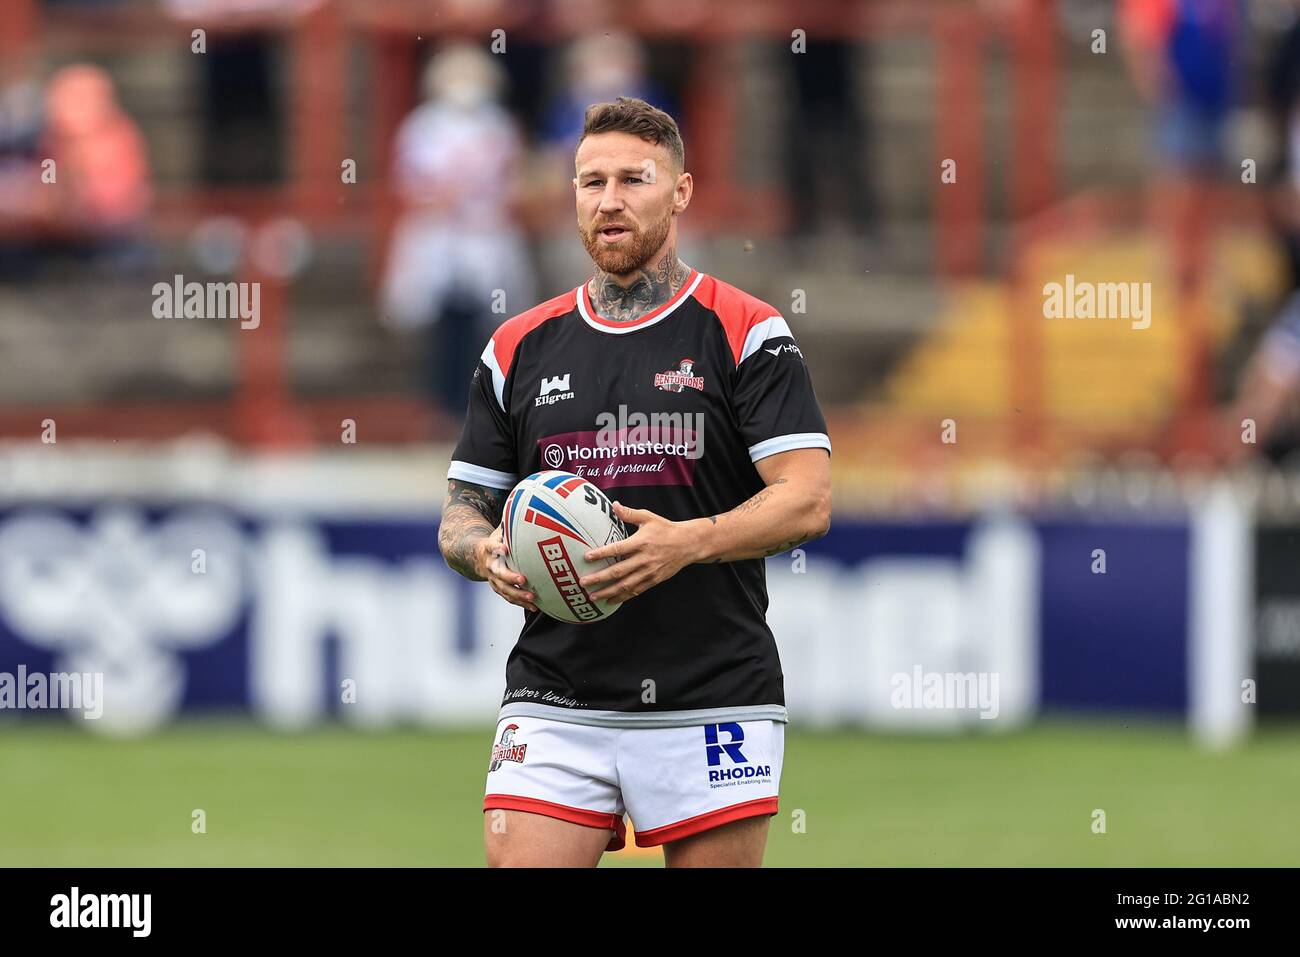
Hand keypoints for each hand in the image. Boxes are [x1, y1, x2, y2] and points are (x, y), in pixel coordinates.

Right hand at [475, 525, 538, 612]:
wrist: (476, 557)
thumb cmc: (495, 541)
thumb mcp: (498, 531)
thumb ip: (509, 525)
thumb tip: (527, 511)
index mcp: (489, 549)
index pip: (491, 547)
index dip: (497, 548)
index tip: (504, 548)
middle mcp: (490, 565)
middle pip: (499, 573)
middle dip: (511, 577)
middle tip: (523, 579)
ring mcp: (493, 579)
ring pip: (504, 589)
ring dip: (518, 594)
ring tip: (533, 598)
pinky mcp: (498, 588)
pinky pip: (509, 597)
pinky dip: (521, 602)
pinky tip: (534, 606)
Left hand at [579, 502, 700, 602]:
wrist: (688, 544)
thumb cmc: (666, 529)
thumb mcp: (648, 517)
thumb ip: (629, 513)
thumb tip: (613, 505)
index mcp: (641, 542)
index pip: (618, 549)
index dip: (602, 553)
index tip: (587, 557)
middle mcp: (644, 559)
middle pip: (618, 571)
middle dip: (599, 578)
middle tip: (583, 582)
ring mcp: (649, 572)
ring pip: (625, 585)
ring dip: (608, 592)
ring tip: (593, 596)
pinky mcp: (654, 580)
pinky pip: (636, 591)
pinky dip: (622, 597)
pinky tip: (610, 601)